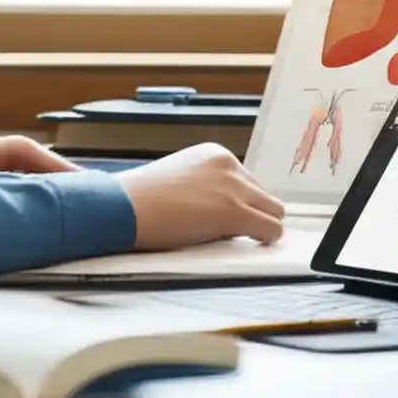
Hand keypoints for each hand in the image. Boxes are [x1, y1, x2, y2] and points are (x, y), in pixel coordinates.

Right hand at [117, 143, 285, 250]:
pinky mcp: (234, 212)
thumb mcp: (180, 178)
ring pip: (273, 211)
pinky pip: (271, 229)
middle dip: (254, 213)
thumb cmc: (141, 199)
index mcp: (214, 153)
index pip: (248, 180)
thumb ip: (207, 185)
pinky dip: (265, 239)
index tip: (229, 215)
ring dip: (260, 226)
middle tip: (235, 231)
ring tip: (238, 239)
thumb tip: (223, 207)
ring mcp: (233, 188)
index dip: (241, 202)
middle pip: (264, 194)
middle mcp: (229, 164)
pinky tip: (250, 244)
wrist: (124, 206)